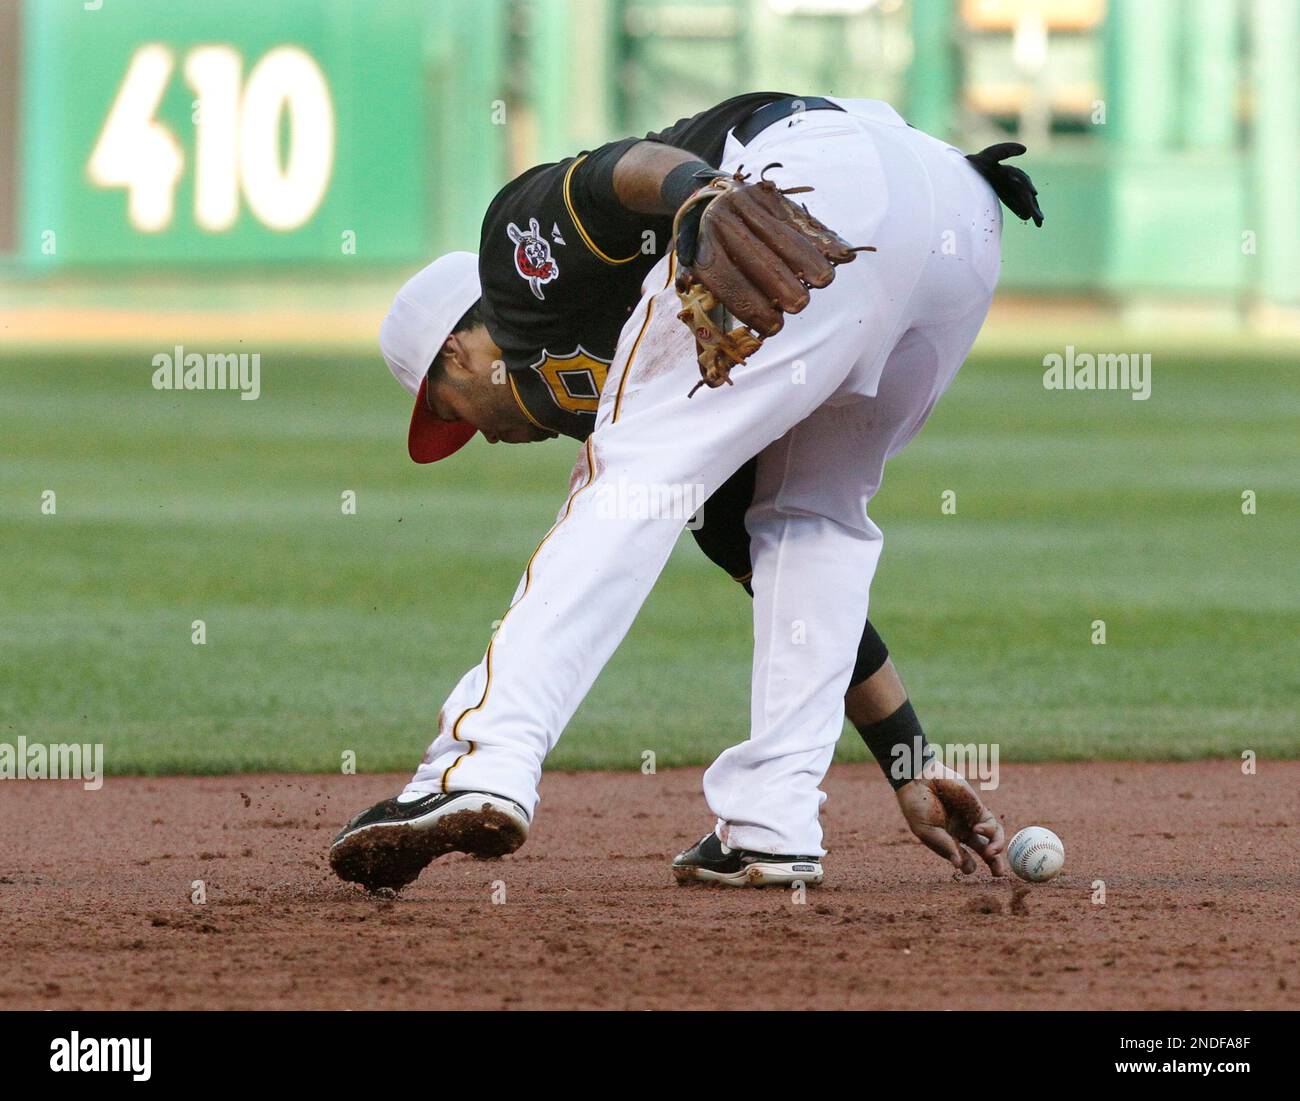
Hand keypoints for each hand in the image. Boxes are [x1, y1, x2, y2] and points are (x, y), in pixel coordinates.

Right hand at [894, 763, 1009, 876]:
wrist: (919, 779)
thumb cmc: (917, 806)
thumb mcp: (927, 831)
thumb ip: (945, 846)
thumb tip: (959, 866)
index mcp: (949, 841)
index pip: (966, 859)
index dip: (969, 866)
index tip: (968, 867)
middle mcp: (963, 832)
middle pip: (985, 851)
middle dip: (994, 863)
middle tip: (998, 873)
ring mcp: (971, 819)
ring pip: (993, 838)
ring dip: (996, 848)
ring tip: (991, 854)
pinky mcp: (977, 807)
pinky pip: (991, 823)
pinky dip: (989, 830)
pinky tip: (977, 830)